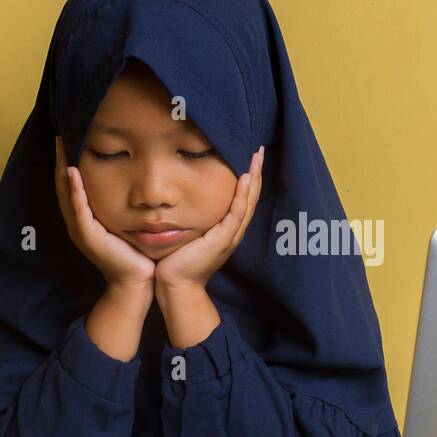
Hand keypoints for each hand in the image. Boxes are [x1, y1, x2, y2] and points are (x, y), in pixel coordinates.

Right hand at [54, 135, 156, 287]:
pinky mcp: (88, 236)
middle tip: (60, 134)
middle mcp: (78, 222)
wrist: (138, 281)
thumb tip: (134, 181)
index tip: (70, 137)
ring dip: (63, 168)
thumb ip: (124, 204)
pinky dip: (74, 190)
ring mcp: (81, 229)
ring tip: (62, 145)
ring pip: (66, 193)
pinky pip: (78, 209)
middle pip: (63, 184)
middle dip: (61, 159)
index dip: (68, 161)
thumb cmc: (136, 253)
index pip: (72, 184)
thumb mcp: (127, 222)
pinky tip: (73, 172)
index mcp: (85, 218)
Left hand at [154, 146, 263, 292]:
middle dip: (257, 173)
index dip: (249, 178)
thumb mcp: (189, 234)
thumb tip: (184, 198)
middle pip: (251, 198)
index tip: (251, 157)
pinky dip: (242, 197)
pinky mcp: (221, 241)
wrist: (175, 286)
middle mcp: (233, 232)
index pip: (243, 199)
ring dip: (254, 180)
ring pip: (247, 203)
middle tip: (260, 150)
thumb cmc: (178, 261)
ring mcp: (229, 237)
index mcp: (227, 230)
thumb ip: (194, 218)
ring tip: (256, 159)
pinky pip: (235, 215)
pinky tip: (245, 180)